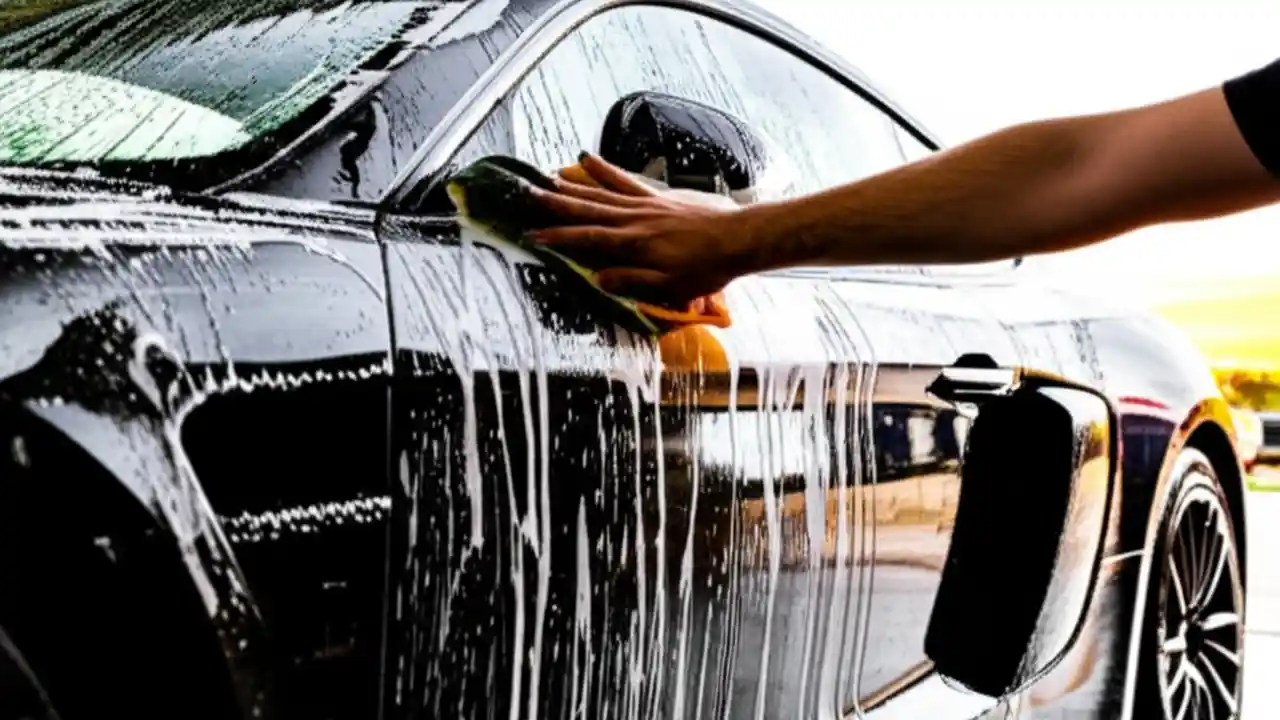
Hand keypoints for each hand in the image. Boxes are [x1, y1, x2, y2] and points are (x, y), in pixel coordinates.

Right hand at [531, 153, 758, 305]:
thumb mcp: (669, 287)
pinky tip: (587, 158)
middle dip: (554, 204)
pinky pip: (625, 180)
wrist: (737, 238)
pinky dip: (604, 170)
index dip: (559, 237)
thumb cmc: (705, 268)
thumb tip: (598, 278)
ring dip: (571, 186)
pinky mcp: (657, 196)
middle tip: (526, 196)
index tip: (533, 234)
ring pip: (600, 192)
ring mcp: (644, 204)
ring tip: (544, 179)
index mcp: (634, 244)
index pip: (587, 239)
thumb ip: (632, 281)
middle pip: (587, 209)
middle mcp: (634, 219)